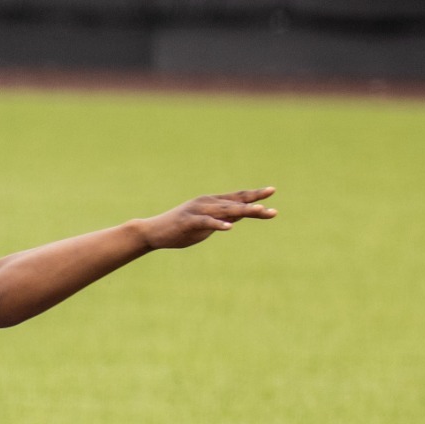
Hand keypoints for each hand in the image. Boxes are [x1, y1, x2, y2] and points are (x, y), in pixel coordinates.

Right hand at [134, 187, 276, 249]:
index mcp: (211, 202)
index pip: (237, 197)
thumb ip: (223, 217)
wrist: (153, 232)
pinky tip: (230, 228)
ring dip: (243, 210)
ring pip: (225, 210)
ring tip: (259, 211)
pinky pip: (206, 222)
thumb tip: (242, 214)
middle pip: (235, 202)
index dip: (254, 194)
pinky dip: (218, 224)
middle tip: (272, 209)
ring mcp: (197, 211)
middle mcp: (206, 202)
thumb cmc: (179, 229)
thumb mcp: (206, 224)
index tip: (272, 191)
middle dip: (255, 204)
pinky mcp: (188, 221)